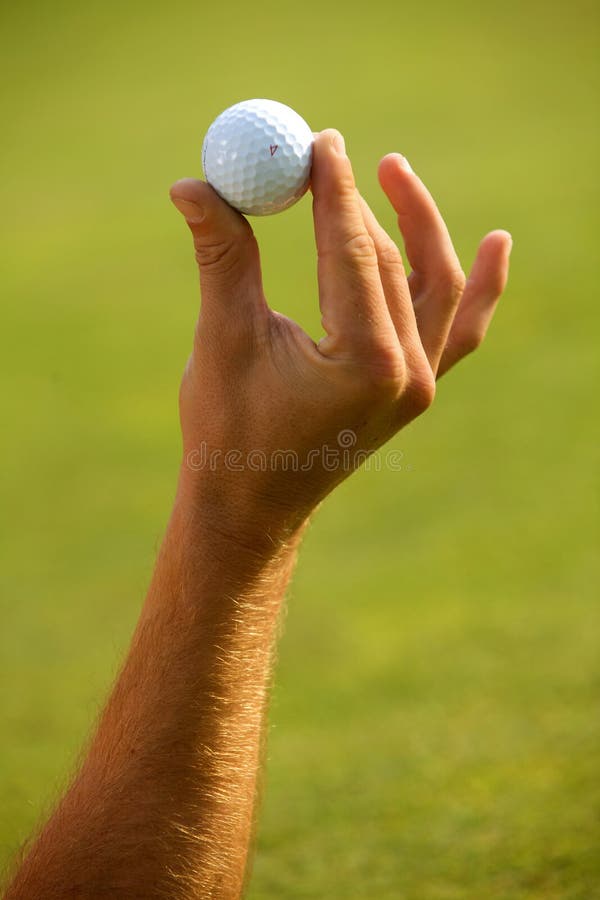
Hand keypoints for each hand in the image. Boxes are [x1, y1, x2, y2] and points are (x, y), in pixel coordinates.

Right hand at [170, 130, 510, 544]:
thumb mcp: (224, 340)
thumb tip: (192, 184)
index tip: (321, 140)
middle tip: (326, 154)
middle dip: (355, 204)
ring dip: (417, 228)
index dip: (334, 189)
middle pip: (390, 261)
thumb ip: (223, 258)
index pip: (356, 251)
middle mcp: (408, 374)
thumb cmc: (230, 431)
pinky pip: (457, 329)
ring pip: (434, 286)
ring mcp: (420, 385)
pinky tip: (498, 244)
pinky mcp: (415, 389)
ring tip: (393, 171)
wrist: (251, 504)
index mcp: (365, 362)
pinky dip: (476, 288)